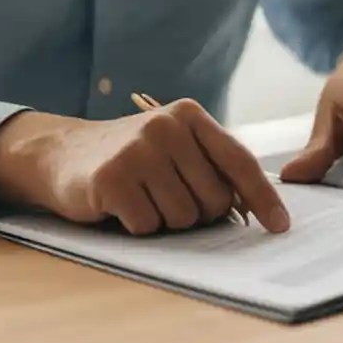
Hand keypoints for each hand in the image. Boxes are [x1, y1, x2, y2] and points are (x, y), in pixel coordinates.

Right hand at [0, 99, 289, 234]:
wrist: (61, 153)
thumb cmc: (133, 158)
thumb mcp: (175, 146)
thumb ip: (213, 167)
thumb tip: (254, 209)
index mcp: (190, 115)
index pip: (239, 161)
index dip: (263, 198)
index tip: (280, 227)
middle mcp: (167, 127)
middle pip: (215, 200)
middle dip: (198, 213)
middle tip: (167, 197)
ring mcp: (139, 151)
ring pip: (184, 218)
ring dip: (165, 220)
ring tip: (142, 197)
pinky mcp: (112, 179)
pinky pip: (149, 226)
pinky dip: (137, 226)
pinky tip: (120, 205)